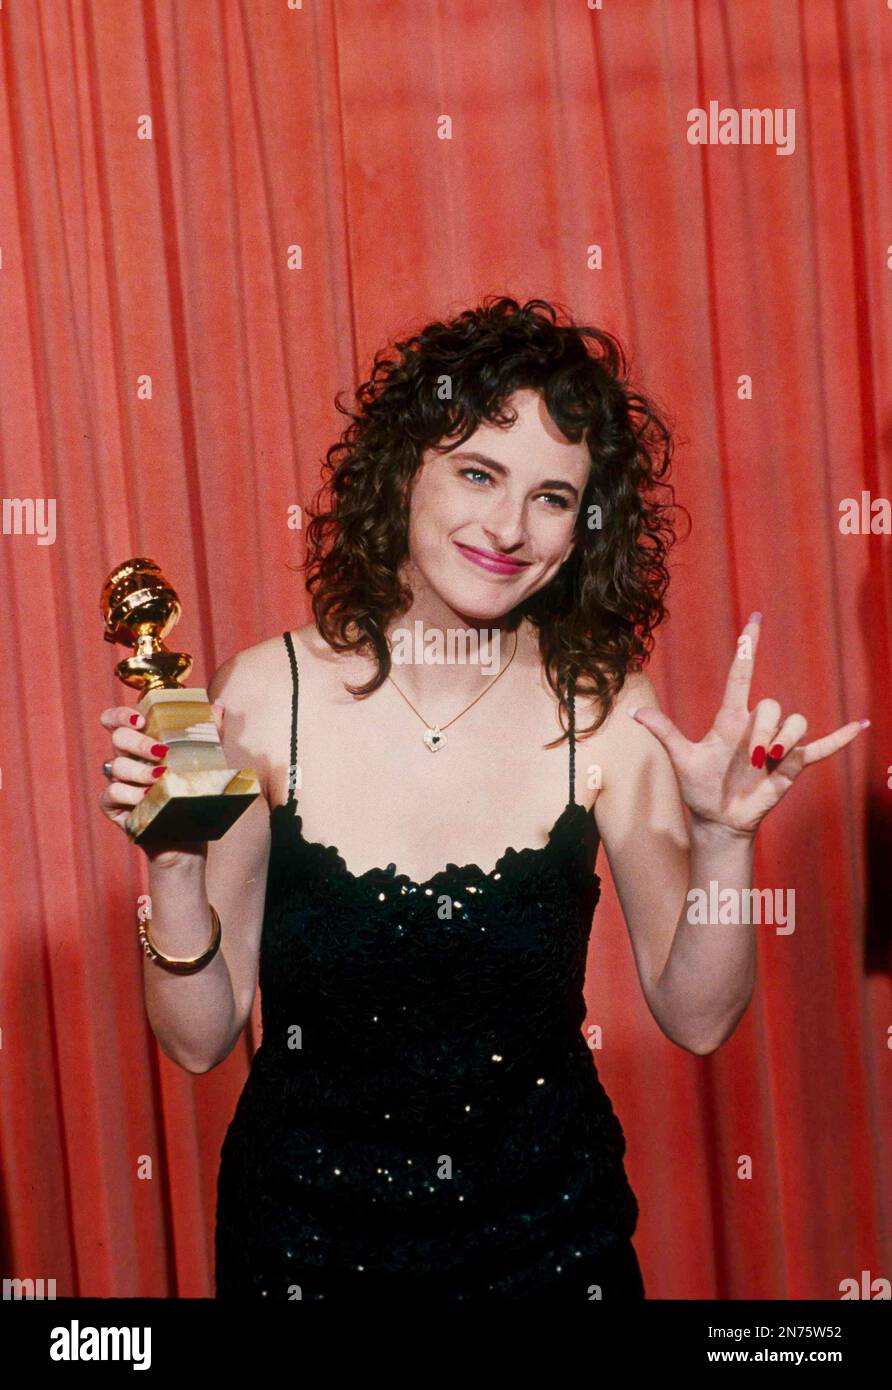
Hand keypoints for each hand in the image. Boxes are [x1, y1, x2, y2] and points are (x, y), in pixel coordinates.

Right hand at [98, 702, 225, 868]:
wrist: (190, 835)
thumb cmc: (193, 794)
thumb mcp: (206, 762)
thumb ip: (210, 733)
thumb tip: (218, 705)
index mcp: (141, 744)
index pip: (116, 720)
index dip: (121, 715)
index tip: (141, 720)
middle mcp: (126, 759)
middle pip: (118, 738)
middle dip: (140, 743)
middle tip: (163, 753)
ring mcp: (118, 782)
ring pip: (116, 766)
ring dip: (139, 770)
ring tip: (160, 778)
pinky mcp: (113, 806)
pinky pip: (111, 793)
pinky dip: (129, 793)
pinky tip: (147, 796)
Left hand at [628, 613, 868, 837]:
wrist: (719, 819)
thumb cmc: (699, 787)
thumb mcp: (680, 759)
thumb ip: (664, 732)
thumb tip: (633, 712)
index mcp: (730, 718)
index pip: (741, 674)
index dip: (747, 648)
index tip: (754, 621)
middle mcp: (756, 725)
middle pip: (773, 705)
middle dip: (764, 729)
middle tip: (752, 759)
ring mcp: (777, 745)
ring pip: (795, 723)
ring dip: (783, 744)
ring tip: (767, 765)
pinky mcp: (793, 766)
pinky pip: (821, 748)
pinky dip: (839, 739)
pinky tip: (860, 727)